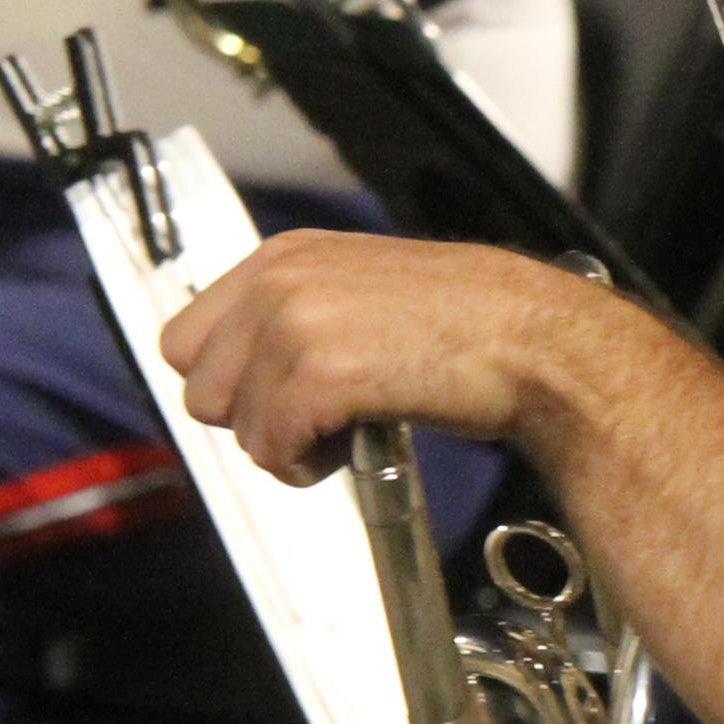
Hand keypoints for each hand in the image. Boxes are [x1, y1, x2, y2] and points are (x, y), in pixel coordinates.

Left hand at [161, 226, 632, 481]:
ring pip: (234, 426)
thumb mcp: (367, 292)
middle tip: (315, 421)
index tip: (276, 400)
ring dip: (285, 446)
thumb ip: (301, 315)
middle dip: (251, 419)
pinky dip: (308, 466)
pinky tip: (353, 446)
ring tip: (346, 430)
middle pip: (199, 388)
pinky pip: (273, 449)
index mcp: (284, 257)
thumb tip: (255, 374)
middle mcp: (278, 282)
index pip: (186, 339)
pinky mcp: (320, 374)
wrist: (536, 342)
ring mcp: (295, 325)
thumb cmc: (474, 326)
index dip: (231, 385)